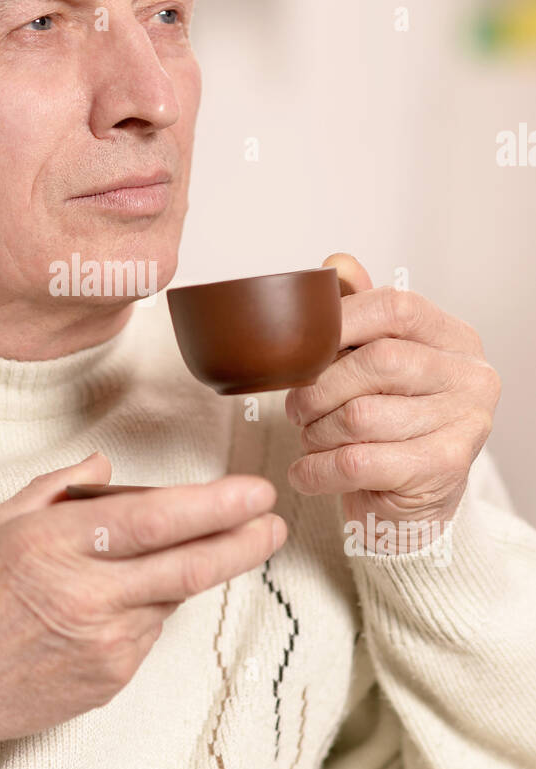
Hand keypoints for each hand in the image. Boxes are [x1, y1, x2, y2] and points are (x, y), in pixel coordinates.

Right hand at [0, 453, 285, 741]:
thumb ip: (58, 489)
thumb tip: (104, 464)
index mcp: (56, 545)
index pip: (156, 521)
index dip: (215, 506)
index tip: (255, 492)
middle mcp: (88, 596)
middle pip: (189, 567)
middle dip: (243, 542)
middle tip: (275, 522)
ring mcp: (104, 645)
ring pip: (171, 597)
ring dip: (185, 571)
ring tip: (165, 554)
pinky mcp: (111, 680)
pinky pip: (149, 631)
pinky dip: (149, 606)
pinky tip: (120, 597)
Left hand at [284, 253, 500, 545]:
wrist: (415, 503)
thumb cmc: (393, 422)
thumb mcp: (378, 360)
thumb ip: (361, 312)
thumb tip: (338, 264)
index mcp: (455, 338)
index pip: (396, 307)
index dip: (340, 321)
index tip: (304, 346)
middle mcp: (471, 376)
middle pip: (377, 362)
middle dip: (320, 387)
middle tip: (297, 408)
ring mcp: (464, 423)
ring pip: (362, 416)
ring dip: (317, 432)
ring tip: (311, 438)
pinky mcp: (444, 469)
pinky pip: (358, 462)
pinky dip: (317, 469)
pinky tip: (307, 471)